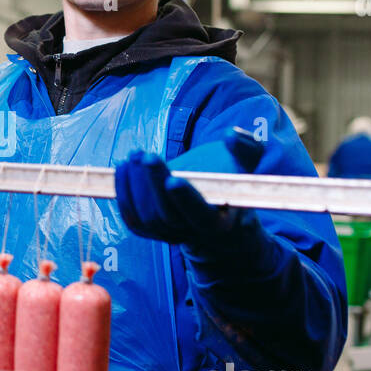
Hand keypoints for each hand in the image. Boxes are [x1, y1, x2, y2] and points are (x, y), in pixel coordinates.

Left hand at [114, 127, 268, 256]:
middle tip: (145, 156)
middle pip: (167, 216)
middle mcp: (192, 233)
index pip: (201, 215)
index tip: (173, 178)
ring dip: (134, 186)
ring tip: (134, 156)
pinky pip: (132, 220)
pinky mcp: (151, 231)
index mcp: (220, 221)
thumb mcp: (247, 162)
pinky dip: (124, 195)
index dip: (186, 199)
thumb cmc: (230, 180)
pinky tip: (123, 168)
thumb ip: (246, 147)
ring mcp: (169, 235)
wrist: (214, 205)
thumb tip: (231, 135)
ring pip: (146, 218)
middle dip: (153, 184)